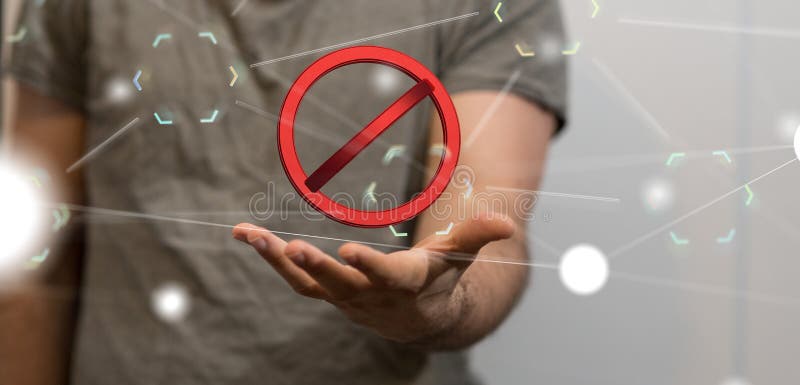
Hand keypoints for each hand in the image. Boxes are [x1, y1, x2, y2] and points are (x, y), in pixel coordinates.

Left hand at [232, 213, 514, 343]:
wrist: (424, 319)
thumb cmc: (443, 278)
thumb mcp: (460, 255)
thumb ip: (478, 236)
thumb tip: (507, 222)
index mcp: (406, 284)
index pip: (387, 277)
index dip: (369, 266)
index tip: (348, 252)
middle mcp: (371, 295)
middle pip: (339, 283)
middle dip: (315, 266)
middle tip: (290, 247)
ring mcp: (346, 297)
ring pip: (308, 282)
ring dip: (277, 261)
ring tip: (249, 235)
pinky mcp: (330, 293)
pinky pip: (298, 280)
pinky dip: (273, 260)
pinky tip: (250, 238)